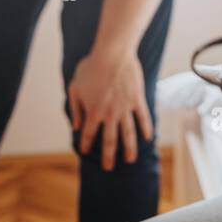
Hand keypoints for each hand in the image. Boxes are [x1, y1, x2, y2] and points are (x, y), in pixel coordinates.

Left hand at [67, 47, 154, 170]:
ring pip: (128, 134)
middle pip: (109, 141)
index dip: (85, 144)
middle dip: (108, 156)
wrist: (113, 54)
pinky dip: (145, 129)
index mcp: (93, 112)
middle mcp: (110, 114)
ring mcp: (125, 108)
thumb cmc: (91, 67)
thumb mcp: (75, 87)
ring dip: (129, 149)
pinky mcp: (137, 100)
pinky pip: (143, 118)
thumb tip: (74, 125)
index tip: (84, 152)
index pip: (88, 134)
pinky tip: (147, 139)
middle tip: (108, 168)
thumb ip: (75, 108)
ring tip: (129, 161)